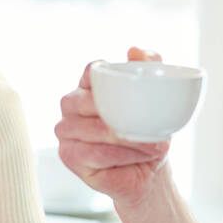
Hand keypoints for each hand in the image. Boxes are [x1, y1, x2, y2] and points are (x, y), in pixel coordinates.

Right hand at [55, 46, 171, 207]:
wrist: (148, 171)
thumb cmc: (148, 134)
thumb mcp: (156, 99)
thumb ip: (150, 67)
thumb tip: (135, 51)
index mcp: (89, 86)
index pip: (91, 72)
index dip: (107, 78)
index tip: (131, 90)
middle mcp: (71, 106)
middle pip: (86, 102)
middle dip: (120, 116)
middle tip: (149, 128)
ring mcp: (66, 132)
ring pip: (92, 130)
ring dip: (125, 139)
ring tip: (152, 147)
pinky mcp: (68, 157)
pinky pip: (92, 154)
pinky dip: (118, 156)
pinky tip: (135, 158)